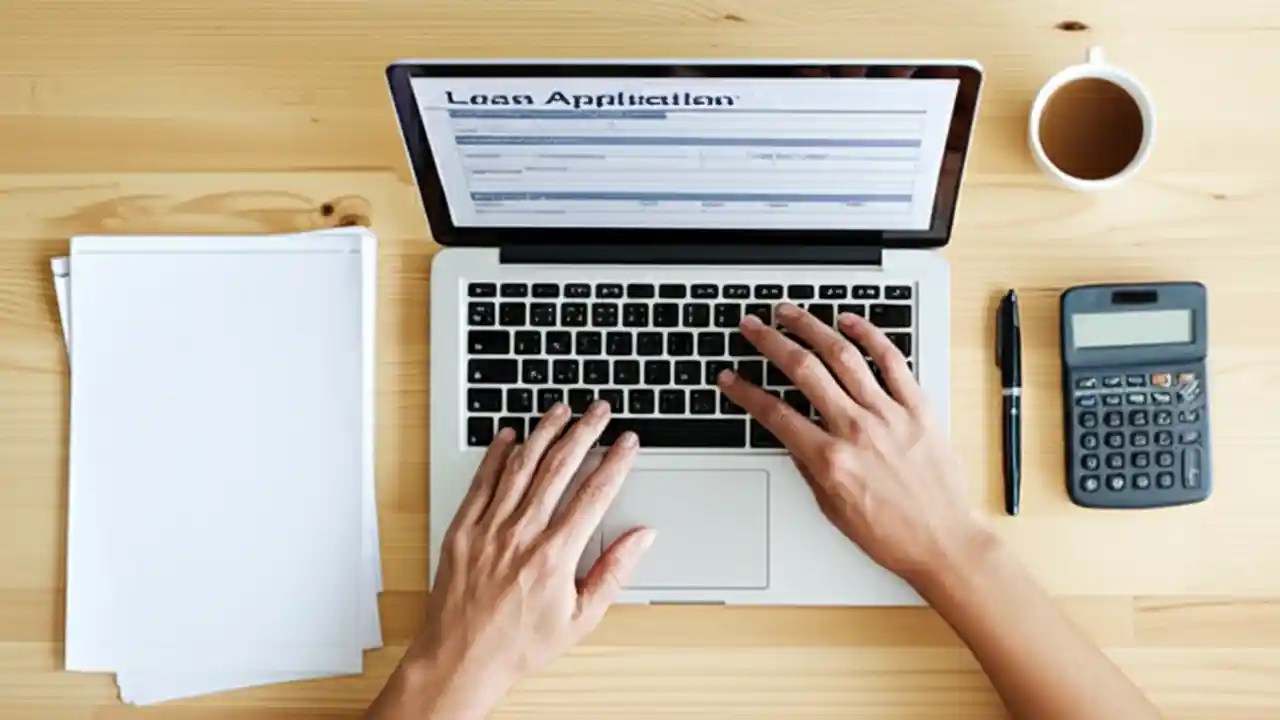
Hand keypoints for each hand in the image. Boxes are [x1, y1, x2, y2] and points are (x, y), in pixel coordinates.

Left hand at [367, 401, 653, 719]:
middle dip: (584, 432)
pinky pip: (481, 482)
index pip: (594, 494)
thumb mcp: (581, 620)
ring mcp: (488, 529)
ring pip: (520, 466)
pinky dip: (495, 455)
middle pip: (559, 468)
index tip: (627, 442)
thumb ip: (614, 572)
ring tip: (561, 410)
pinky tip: (509, 436)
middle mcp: (521, 535)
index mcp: (554, 556)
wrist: (460, 661)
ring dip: (543, 433)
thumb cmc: (518, 646)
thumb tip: (641, 537)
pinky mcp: (462, 530)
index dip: (615, 462)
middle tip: (599, 411)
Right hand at [717, 303, 990, 590]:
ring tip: (789, 313)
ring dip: (810, 327)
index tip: (730, 378)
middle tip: (751, 326)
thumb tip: (791, 437)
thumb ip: (808, 466)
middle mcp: (857, 430)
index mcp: (830, 460)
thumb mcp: (831, 508)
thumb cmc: (892, 534)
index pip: (774, 413)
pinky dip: (869, 335)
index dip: (745, 392)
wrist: (944, 542)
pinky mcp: (918, 407)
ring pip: (842, 356)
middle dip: (769, 343)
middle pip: (803, 371)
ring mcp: (889, 414)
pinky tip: (849, 321)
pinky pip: (891, 361)